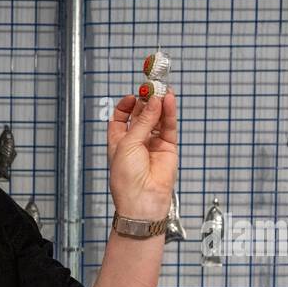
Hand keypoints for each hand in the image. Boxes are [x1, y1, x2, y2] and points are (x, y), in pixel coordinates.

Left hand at [107, 89, 177, 218]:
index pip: (120, 118)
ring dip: (159, 103)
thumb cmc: (126, 179)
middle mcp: (135, 141)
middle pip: (141, 114)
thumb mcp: (128, 144)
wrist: (142, 200)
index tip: (133, 95)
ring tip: (162, 89)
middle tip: (151, 86)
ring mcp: (152, 144)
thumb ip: (142, 121)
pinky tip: (168, 100)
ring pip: (157, 118)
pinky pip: (168, 126)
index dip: (126, 105)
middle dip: (146, 100)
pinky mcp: (167, 147)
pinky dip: (169, 112)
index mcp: (118, 142)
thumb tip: (153, 101)